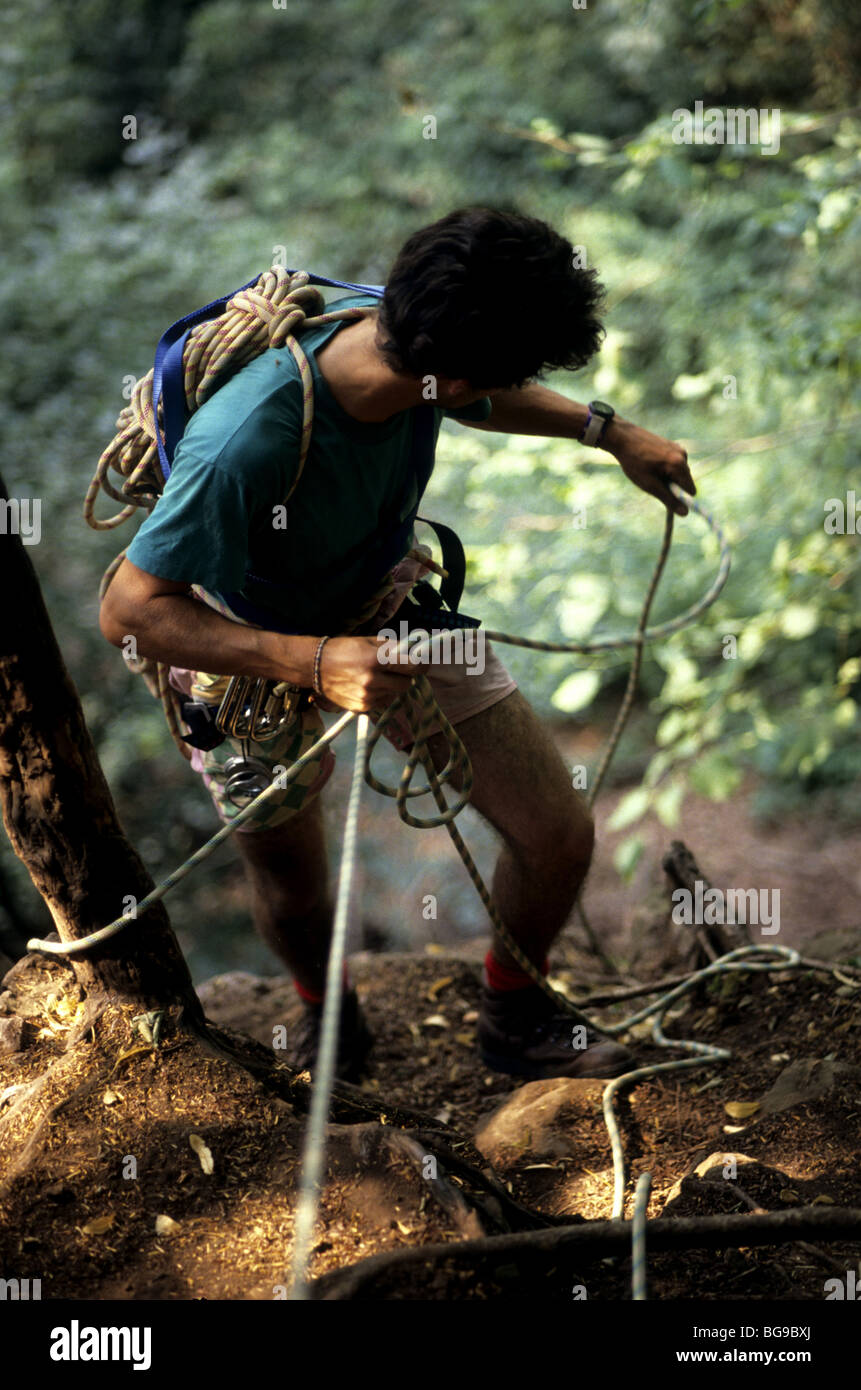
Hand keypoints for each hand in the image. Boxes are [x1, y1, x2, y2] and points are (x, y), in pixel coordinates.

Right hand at [311, 634, 460, 713]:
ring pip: (394, 694)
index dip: (421, 665)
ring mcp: (367, 696)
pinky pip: (381, 702)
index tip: (423, 663)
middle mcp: (373, 680)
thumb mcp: (368, 641)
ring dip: (391, 685)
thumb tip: (414, 650)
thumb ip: (392, 647)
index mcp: (377, 659)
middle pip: (406, 684)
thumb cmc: (343, 649)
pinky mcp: (361, 707)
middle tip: (395, 669)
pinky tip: (366, 686)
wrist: (315, 666)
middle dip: (404, 676)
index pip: (413, 667)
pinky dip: (380, 695)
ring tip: (375, 676)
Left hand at [603, 417, 695, 516]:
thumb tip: (685, 513)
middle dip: (672, 486)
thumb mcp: (650, 485)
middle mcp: (683, 455)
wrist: (622, 438)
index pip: (691, 490)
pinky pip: (674, 463)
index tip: (664, 495)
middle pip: (685, 481)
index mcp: (679, 465)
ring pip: (679, 472)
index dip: (679, 497)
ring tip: (649, 471)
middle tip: (652, 481)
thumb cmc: (634, 462)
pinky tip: (651, 463)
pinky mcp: (673, 444)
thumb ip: (669, 499)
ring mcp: (678, 448)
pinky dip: (665, 468)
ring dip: (667, 477)